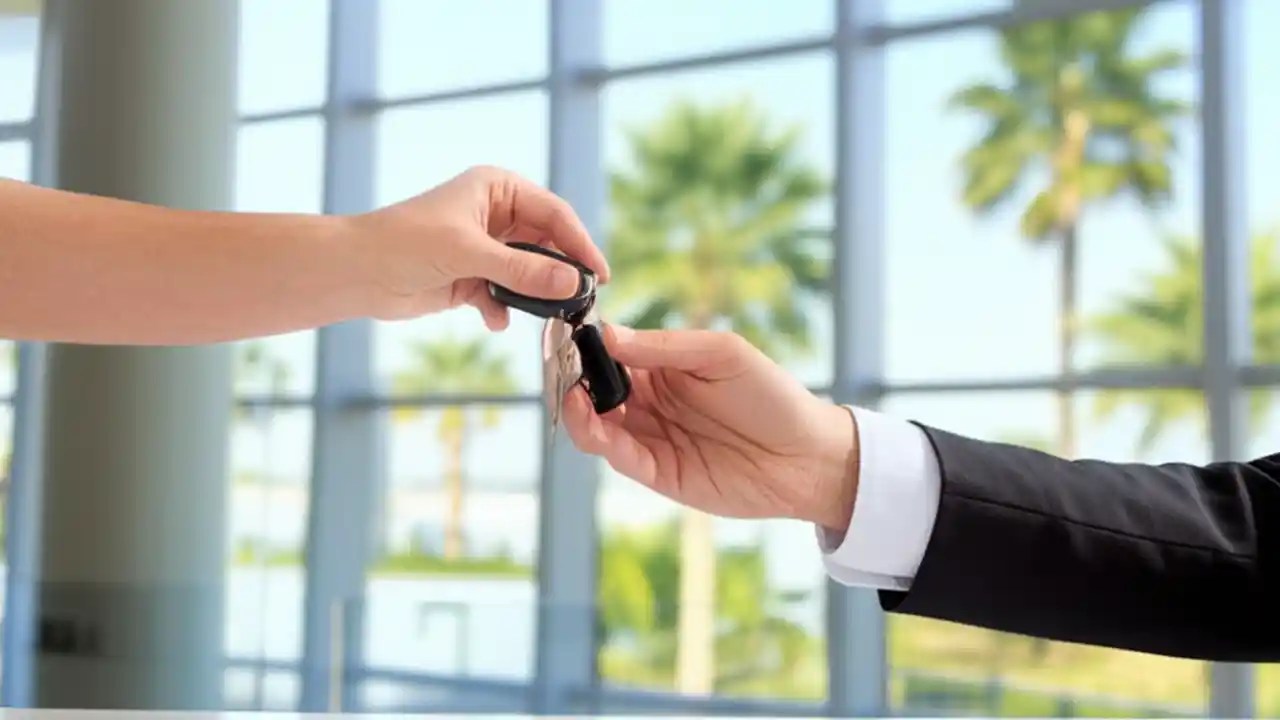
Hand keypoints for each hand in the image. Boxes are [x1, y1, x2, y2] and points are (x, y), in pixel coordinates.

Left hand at [346, 165, 608, 328]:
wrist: (354, 272)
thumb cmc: (405, 244)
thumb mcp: (469, 253)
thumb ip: (523, 269)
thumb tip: (573, 283)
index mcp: (498, 188)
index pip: (554, 213)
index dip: (580, 243)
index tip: (598, 275)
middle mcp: (495, 214)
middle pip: (547, 243)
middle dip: (560, 273)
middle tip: (580, 301)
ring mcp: (485, 247)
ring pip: (528, 271)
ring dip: (535, 294)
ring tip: (549, 316)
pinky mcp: (471, 277)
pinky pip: (505, 293)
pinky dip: (504, 308)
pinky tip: (494, 321)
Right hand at [562, 326, 860, 530]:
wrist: (807, 457)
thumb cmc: (772, 395)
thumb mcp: (722, 355)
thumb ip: (664, 347)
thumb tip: (608, 334)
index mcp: (663, 367)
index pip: (610, 353)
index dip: (584, 347)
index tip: (562, 336)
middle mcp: (651, 402)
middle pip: (596, 391)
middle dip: (573, 381)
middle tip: (558, 371)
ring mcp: (653, 438)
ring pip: (599, 426)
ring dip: (580, 413)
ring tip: (574, 399)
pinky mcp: (659, 473)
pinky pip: (621, 457)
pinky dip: (601, 442)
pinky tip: (595, 426)